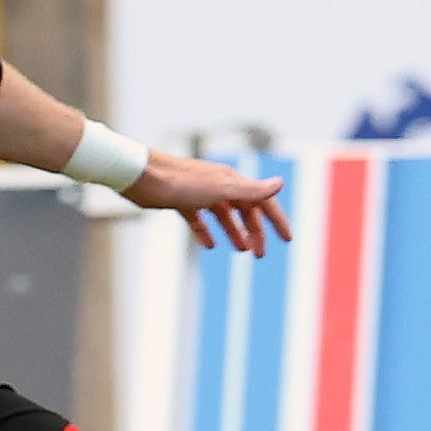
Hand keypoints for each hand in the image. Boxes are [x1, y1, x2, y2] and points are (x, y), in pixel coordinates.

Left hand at [124, 150, 292, 257]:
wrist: (142, 177)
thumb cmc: (181, 182)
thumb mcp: (221, 188)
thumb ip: (251, 189)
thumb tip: (281, 183)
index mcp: (232, 181)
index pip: (262, 200)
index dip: (276, 220)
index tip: (287, 239)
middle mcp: (218, 184)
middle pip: (244, 209)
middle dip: (255, 231)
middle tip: (259, 254)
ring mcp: (199, 193)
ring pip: (223, 215)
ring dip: (234, 232)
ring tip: (241, 250)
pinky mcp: (181, 201)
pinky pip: (199, 219)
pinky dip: (206, 231)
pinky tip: (209, 245)